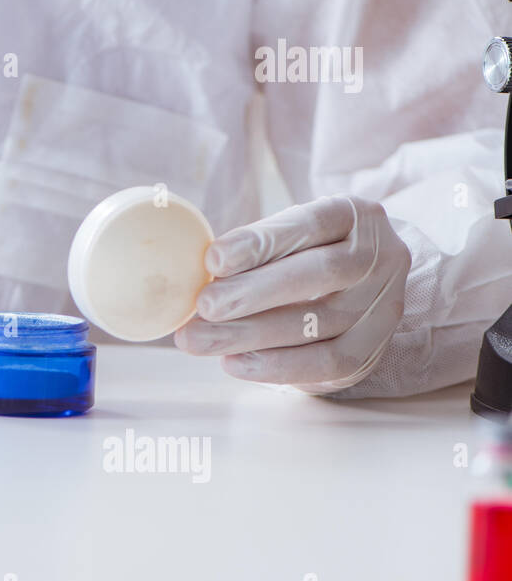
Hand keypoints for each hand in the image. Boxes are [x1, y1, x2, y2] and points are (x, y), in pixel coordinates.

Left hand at [174, 195, 409, 392]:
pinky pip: (328, 362)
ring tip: (199, 340)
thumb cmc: (307, 253)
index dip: (260, 242)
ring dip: (251, 335)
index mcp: (354, 214)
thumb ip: (256, 248)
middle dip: (253, 292)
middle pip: (319, 273)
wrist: (364, 285)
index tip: (212, 260)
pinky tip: (234, 363)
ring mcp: (383, 303)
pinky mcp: (373, 347)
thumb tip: (198, 274)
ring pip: (318, 323)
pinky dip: (277, 365)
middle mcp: (379, 255)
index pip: (309, 223)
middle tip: (203, 306)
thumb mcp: (291, 235)